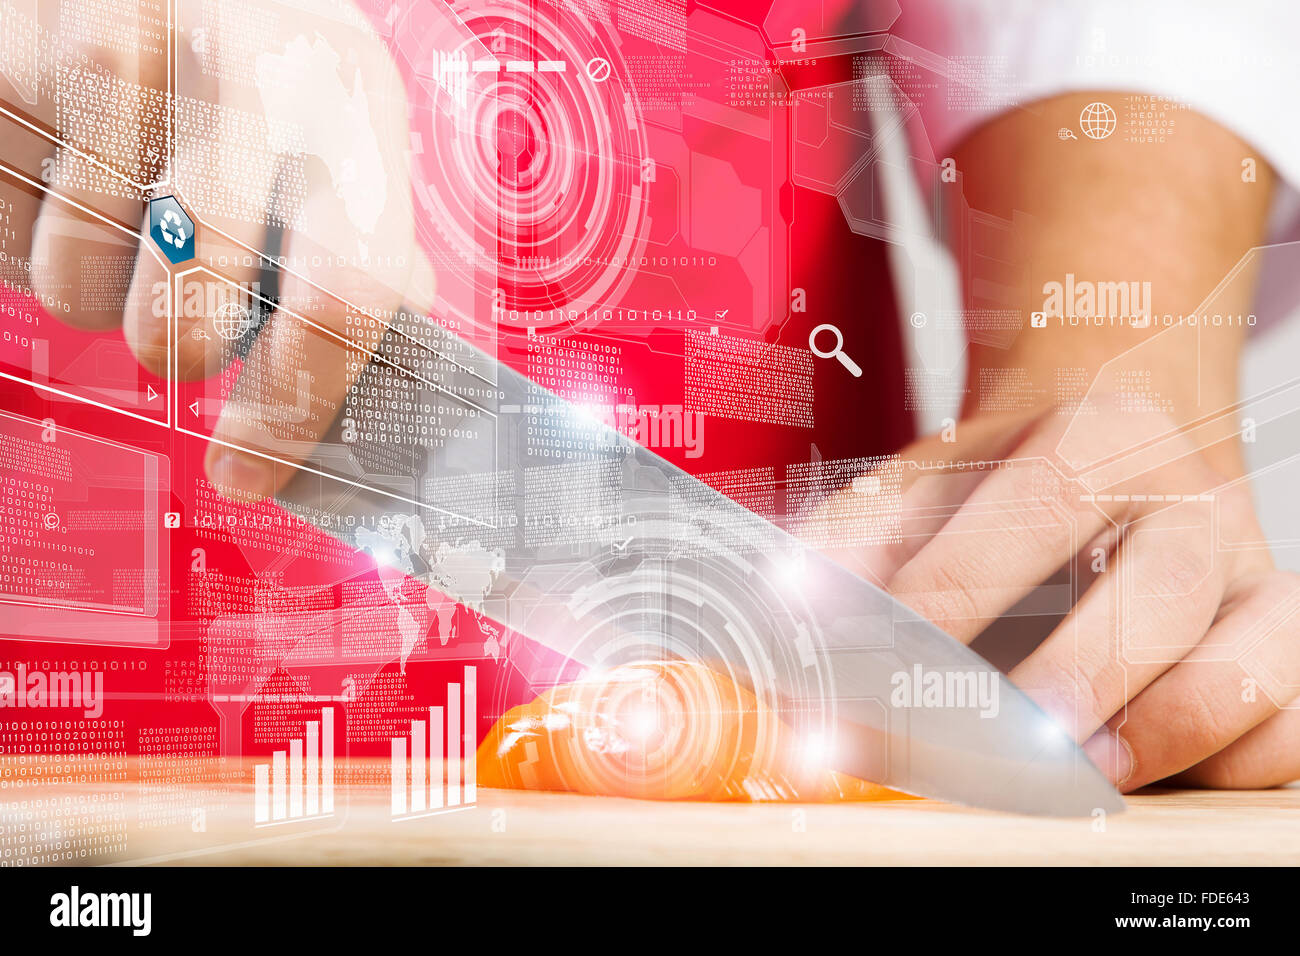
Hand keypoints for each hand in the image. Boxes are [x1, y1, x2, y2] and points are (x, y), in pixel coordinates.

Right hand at [6, 0, 430, 500]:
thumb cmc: (246, 59)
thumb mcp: (332, 123)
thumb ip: (360, 234)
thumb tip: (391, 341)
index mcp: (349, 101)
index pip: (344, 294)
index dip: (294, 407)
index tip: (250, 469)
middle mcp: (248, 68)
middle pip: (196, 304)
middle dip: (175, 345)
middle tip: (173, 319)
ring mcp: (127, 46)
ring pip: (80, 279)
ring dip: (90, 282)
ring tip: (113, 220)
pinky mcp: (18, 41)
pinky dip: (16, 228)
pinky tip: (55, 176)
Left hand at [825, 402, 1299, 791]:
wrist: (1119, 432)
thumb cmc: (1009, 474)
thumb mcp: (926, 476)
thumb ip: (856, 538)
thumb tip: (790, 618)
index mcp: (1096, 437)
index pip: (1030, 514)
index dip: (948, 600)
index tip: (877, 674)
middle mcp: (1186, 500)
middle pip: (1153, 598)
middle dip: (1066, 684)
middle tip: (989, 742)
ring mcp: (1247, 572)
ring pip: (1242, 666)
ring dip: (1158, 733)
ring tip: (1079, 769)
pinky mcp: (1278, 634)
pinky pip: (1288, 720)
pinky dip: (1227, 759)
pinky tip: (1149, 767)